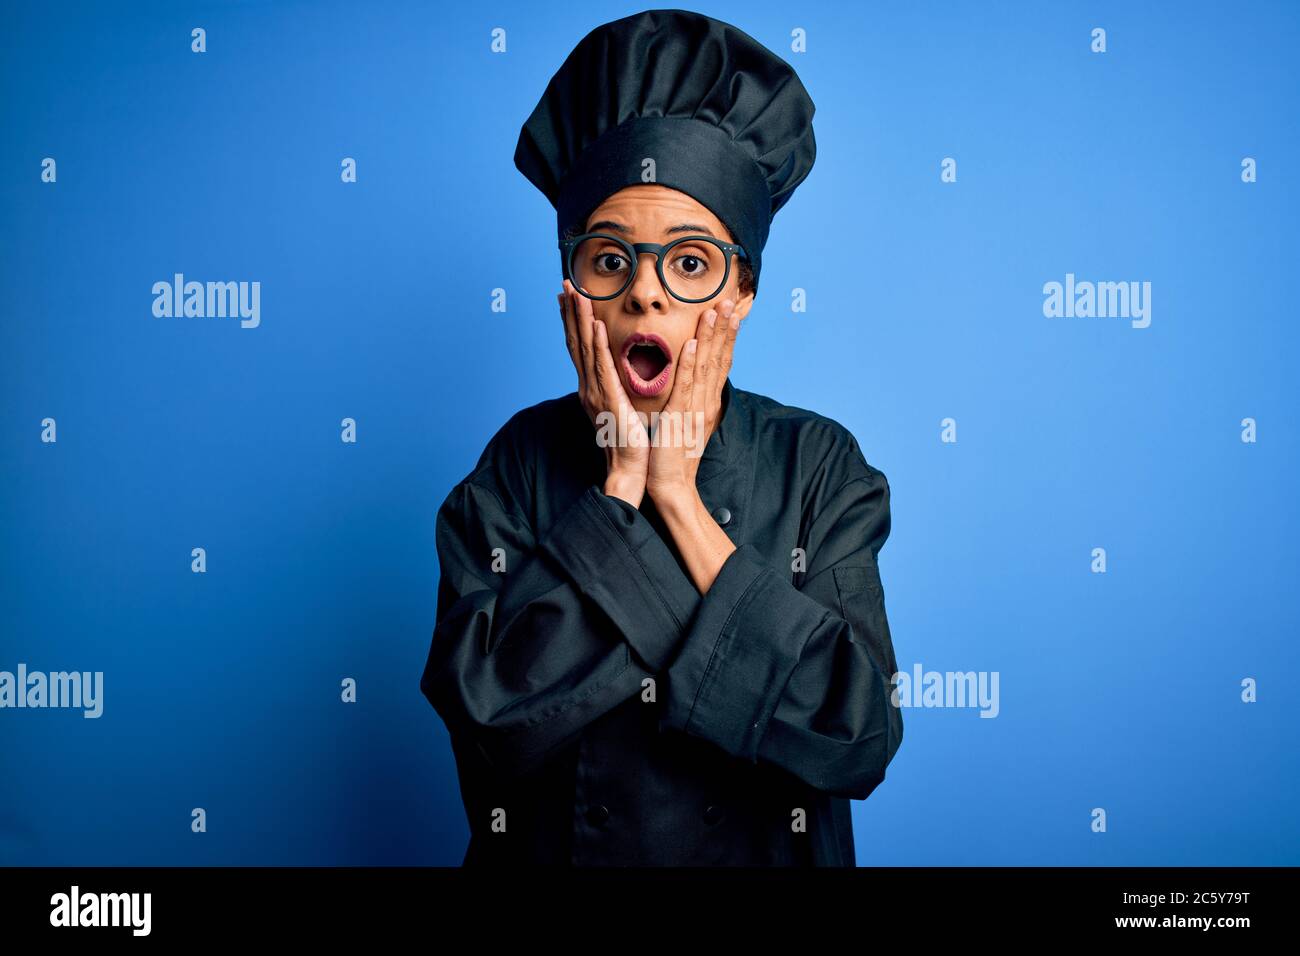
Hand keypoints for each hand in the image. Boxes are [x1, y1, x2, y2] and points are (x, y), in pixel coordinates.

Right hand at [559, 278, 648, 506]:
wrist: (629, 469)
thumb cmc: (631, 442)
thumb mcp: (622, 408)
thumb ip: (617, 388)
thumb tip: (618, 373)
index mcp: (592, 388)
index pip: (580, 347)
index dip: (573, 321)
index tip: (567, 298)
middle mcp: (588, 387)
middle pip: (576, 342)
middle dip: (570, 312)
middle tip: (565, 284)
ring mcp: (595, 393)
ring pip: (585, 349)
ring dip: (580, 319)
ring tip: (575, 294)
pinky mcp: (608, 400)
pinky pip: (601, 367)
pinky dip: (596, 344)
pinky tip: (595, 325)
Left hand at [645, 297, 739, 502]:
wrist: (671, 485)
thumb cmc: (673, 455)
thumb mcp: (685, 421)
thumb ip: (690, 400)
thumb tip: (691, 382)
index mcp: (705, 401)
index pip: (719, 362)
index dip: (725, 336)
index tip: (729, 311)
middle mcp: (705, 402)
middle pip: (718, 358)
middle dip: (724, 328)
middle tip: (730, 300)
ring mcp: (694, 409)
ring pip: (706, 366)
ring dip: (712, 337)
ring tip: (717, 311)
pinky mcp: (680, 418)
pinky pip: (686, 387)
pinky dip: (690, 366)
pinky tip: (693, 345)